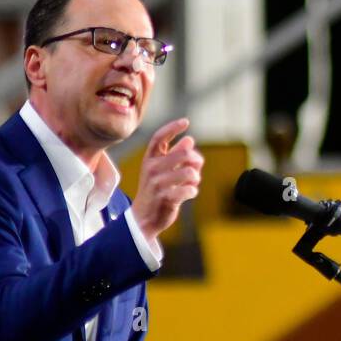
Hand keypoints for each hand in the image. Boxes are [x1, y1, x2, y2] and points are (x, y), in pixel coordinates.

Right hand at [130, 118, 202, 240]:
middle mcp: (151, 169)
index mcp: (149, 160)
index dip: (172, 128)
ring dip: (196, 178)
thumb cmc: (156, 191)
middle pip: (183, 153)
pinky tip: (189, 193)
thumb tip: (189, 139)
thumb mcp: (160, 171)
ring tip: (192, 183)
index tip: (186, 122)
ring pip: (190, 173)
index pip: (159, 138)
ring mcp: (158, 184)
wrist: (143, 218)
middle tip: (196, 167)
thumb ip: (174, 155)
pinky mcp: (166, 198)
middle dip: (196, 160)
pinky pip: (190, 190)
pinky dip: (193, 191)